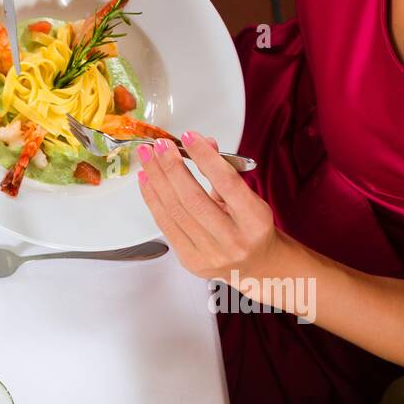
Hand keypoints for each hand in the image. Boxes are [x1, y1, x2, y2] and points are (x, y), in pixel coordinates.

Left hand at [135, 132, 284, 281]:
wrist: (256, 265)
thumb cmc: (251, 228)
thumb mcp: (248, 198)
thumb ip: (225, 172)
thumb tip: (203, 143)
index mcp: (254, 220)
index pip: (226, 183)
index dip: (204, 158)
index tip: (189, 137)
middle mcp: (232, 240)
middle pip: (192, 199)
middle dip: (171, 168)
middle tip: (158, 145)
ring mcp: (209, 254)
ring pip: (175, 212)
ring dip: (157, 181)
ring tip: (147, 159)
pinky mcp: (190, 261)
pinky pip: (166, 226)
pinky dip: (153, 200)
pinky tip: (147, 182)